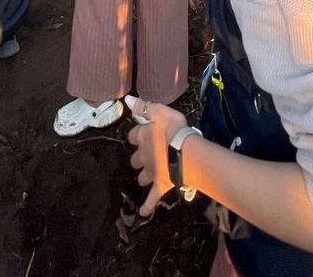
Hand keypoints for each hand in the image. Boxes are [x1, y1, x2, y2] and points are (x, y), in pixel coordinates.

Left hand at [125, 95, 187, 215]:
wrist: (185, 152)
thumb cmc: (175, 129)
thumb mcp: (160, 110)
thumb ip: (143, 106)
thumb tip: (127, 100)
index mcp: (142, 137)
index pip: (133, 135)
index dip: (138, 134)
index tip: (143, 133)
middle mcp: (143, 155)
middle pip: (135, 158)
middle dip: (139, 157)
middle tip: (147, 155)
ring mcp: (151, 172)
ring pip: (141, 176)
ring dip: (143, 175)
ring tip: (147, 175)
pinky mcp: (160, 185)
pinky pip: (152, 198)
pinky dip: (147, 205)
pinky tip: (143, 212)